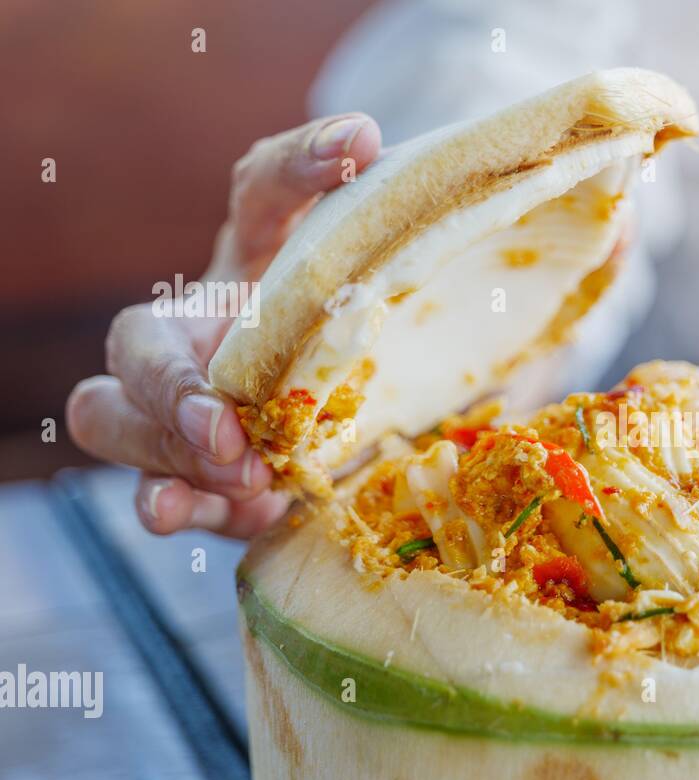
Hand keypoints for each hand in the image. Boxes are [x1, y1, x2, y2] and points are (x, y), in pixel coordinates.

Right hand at [67, 113, 381, 536]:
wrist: (369, 426)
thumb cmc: (359, 342)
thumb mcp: (375, 281)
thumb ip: (369, 220)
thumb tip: (366, 135)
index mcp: (257, 259)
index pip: (260, 192)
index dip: (298, 167)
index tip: (358, 151)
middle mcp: (201, 330)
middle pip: (137, 342)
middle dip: (171, 386)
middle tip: (229, 427)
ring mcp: (182, 409)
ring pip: (112, 416)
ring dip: (165, 448)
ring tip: (238, 473)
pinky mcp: (201, 482)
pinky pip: (157, 492)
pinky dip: (167, 504)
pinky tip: (173, 513)